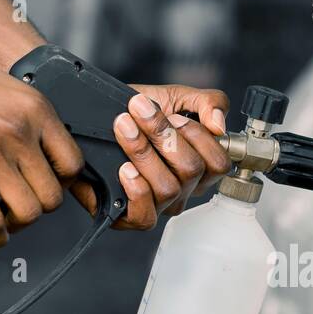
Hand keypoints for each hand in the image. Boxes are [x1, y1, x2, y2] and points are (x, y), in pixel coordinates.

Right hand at [0, 45, 86, 247]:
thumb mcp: (2, 87)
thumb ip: (28, 117)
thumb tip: (45, 147)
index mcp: (34, 110)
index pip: (73, 162)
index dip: (65, 183)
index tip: (52, 187)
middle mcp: (18, 134)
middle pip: (53, 194)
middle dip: (40, 206)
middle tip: (25, 205)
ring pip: (29, 212)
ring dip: (19, 224)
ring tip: (7, 220)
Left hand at [111, 84, 231, 229]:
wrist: (92, 117)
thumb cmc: (134, 112)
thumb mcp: (176, 96)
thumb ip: (210, 102)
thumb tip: (219, 126)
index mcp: (201, 166)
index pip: (218, 163)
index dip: (198, 137)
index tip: (173, 115)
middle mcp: (184, 189)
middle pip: (192, 170)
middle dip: (164, 135)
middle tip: (140, 112)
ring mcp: (160, 204)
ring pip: (168, 188)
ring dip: (143, 152)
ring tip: (123, 127)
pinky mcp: (132, 216)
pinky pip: (146, 215)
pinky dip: (136, 190)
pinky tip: (124, 168)